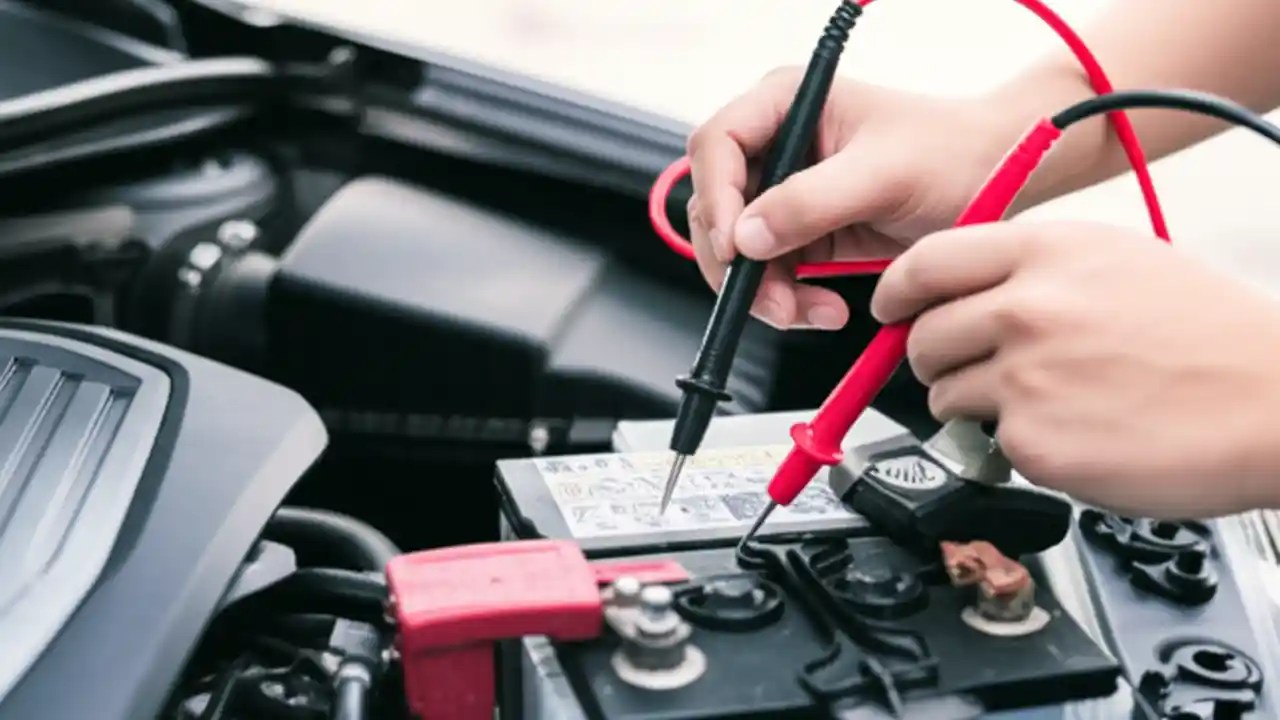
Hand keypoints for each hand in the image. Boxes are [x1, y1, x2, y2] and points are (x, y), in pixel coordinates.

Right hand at [685, 69, 1022, 329]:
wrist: (996, 181)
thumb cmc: (953, 153)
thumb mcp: (882, 174)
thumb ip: (811, 202)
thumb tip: (747, 237)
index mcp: (787, 103)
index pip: (717, 146)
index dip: (717, 197)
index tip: (738, 245)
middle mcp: (777, 144)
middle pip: (716, 206)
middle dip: (737, 261)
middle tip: (770, 299)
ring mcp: (786, 191)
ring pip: (737, 249)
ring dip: (763, 290)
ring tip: (808, 313)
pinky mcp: (802, 231)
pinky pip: (768, 273)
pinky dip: (786, 300)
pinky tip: (822, 310)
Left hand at [871, 221, 1279, 518]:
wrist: (1277, 403)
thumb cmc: (1214, 337)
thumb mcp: (1119, 261)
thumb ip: (1035, 271)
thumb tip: (968, 291)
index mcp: (1046, 253)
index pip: (926, 262)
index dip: (896, 290)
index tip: (888, 308)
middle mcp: (1025, 308)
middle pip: (923, 335)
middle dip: (932, 357)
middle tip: (965, 368)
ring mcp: (1024, 376)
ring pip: (945, 394)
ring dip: (971, 403)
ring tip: (1040, 402)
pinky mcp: (1033, 440)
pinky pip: (991, 443)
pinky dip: (1021, 444)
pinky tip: (1077, 432)